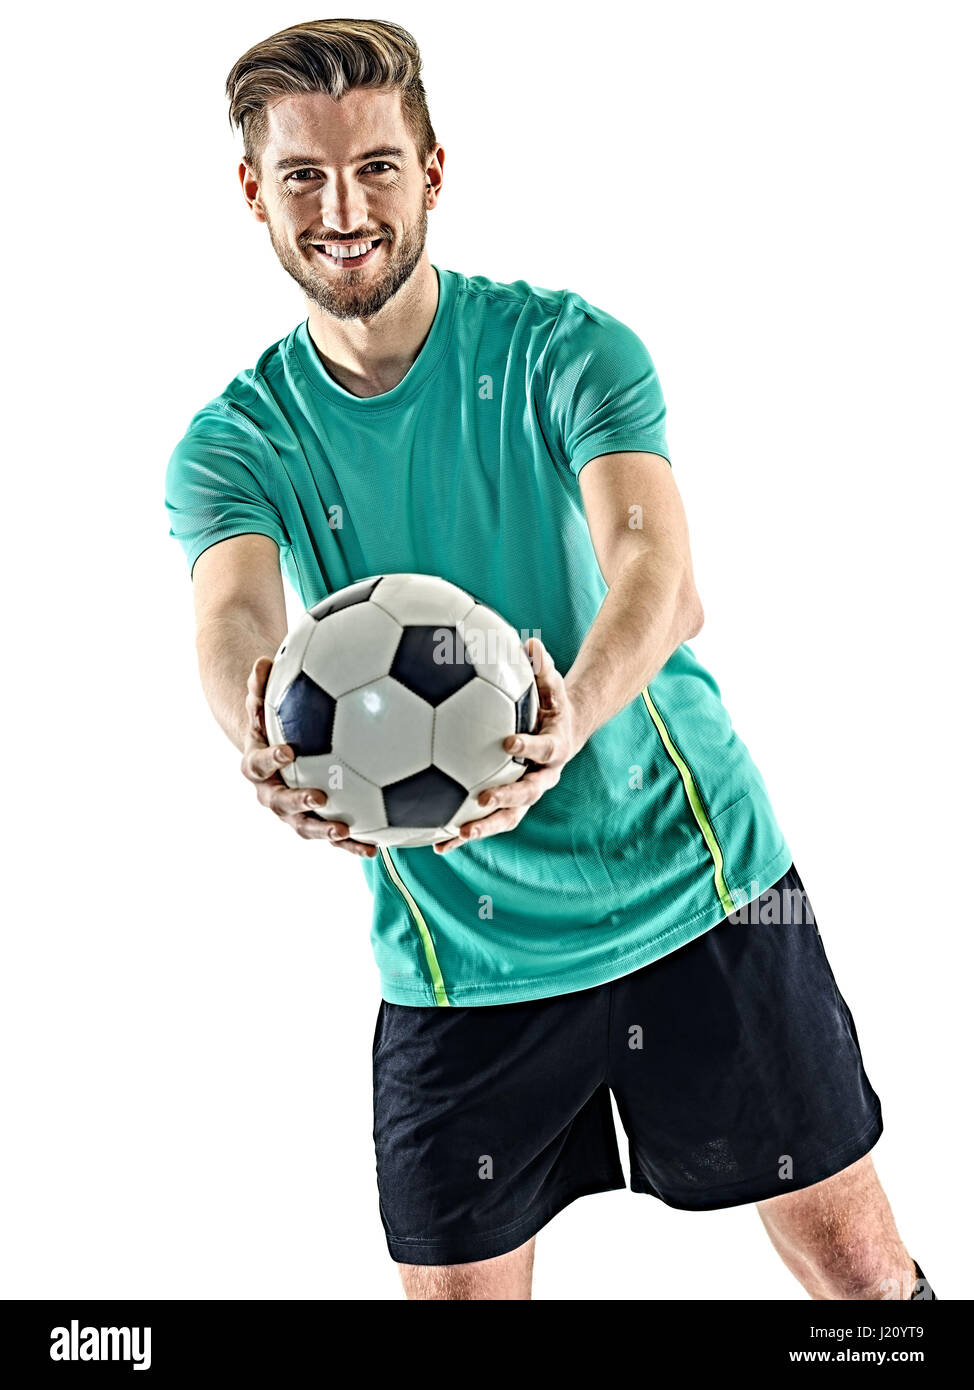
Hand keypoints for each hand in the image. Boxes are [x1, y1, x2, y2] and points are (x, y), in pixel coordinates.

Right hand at [240, 656, 377, 857]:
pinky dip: (351, 844)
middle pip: (281, 804)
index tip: (288, 751)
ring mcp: (291, 813)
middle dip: (299, 803)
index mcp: (256, 765)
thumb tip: (262, 660)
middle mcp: (270, 794)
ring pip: (305, 828)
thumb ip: (262, 686)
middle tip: (320, 798)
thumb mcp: (264, 704)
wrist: (274, 753)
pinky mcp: (313, 824)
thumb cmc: (272, 722)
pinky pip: (332, 837)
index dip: (271, 758)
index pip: (258, 763)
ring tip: (347, 832)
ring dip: (325, 833)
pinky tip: (376, 847)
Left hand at [433, 637, 585, 853]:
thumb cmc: (552, 705)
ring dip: (483, 828)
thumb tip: (531, 642)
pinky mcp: (507, 805)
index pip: (543, 751)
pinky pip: (485, 822)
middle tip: (483, 800)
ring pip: (508, 818)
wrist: (566, 734)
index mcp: (554, 749)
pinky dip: (461, 834)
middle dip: (506, 798)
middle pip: (527, 795)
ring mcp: (525, 795)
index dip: (528, 748)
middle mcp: (542, 778)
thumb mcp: (552, 686)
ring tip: (456, 834)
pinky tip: (434, 843)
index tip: (508, 743)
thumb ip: (543, 668)